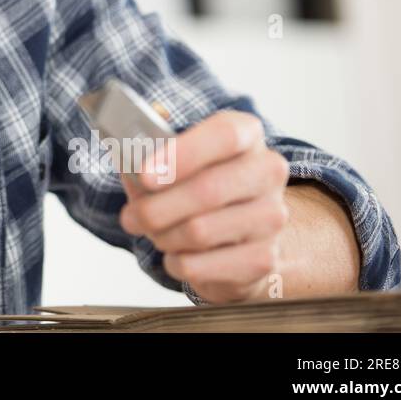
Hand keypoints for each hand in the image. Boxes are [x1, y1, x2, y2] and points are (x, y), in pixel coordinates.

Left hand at [117, 110, 289, 303]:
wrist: (243, 230)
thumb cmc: (199, 182)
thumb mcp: (176, 156)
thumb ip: (150, 151)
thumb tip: (128, 161)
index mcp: (246, 134)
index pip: (224, 136)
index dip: (182, 154)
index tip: (145, 174)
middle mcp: (267, 171)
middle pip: (208, 189)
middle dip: (156, 207)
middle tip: (131, 217)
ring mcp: (272, 216)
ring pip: (199, 231)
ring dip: (162, 236)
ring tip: (154, 233)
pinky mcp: (264, 258)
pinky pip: (202, 265)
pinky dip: (176, 263)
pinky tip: (176, 255)